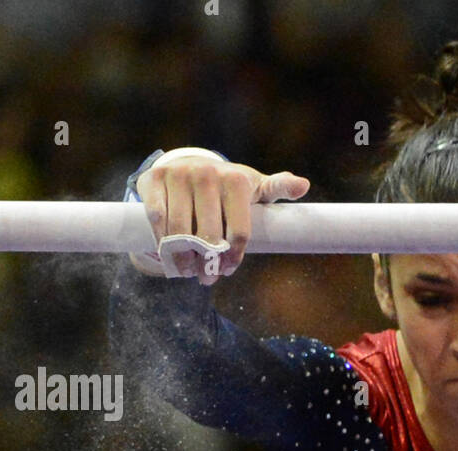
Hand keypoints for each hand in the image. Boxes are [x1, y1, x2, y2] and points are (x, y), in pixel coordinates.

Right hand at [136, 156, 308, 283]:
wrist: (190, 164)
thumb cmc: (229, 187)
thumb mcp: (256, 187)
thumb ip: (279, 188)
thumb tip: (303, 185)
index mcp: (236, 180)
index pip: (239, 232)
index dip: (233, 258)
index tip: (227, 270)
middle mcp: (207, 174)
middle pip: (209, 236)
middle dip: (208, 263)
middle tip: (206, 278)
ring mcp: (179, 175)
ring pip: (180, 231)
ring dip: (184, 259)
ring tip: (189, 271)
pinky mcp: (154, 179)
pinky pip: (157, 220)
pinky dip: (163, 242)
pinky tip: (170, 255)